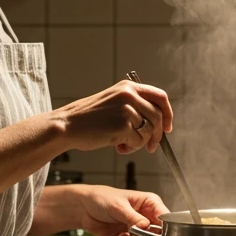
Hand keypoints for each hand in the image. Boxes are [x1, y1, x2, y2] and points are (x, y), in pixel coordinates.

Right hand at [57, 80, 172, 155]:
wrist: (67, 125)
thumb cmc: (88, 119)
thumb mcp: (113, 103)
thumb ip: (134, 107)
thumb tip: (158, 124)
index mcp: (128, 87)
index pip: (160, 97)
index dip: (168, 113)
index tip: (167, 127)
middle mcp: (130, 95)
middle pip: (158, 117)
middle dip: (157, 135)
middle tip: (150, 147)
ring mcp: (127, 109)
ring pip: (149, 131)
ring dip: (140, 143)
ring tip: (123, 144)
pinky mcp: (123, 125)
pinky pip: (138, 142)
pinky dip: (130, 148)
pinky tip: (117, 147)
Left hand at [73, 185, 168, 235]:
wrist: (85, 209)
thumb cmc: (102, 198)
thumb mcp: (118, 206)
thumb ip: (133, 217)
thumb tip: (146, 226)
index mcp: (151, 204)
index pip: (165, 220)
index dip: (162, 230)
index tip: (152, 235)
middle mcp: (148, 218)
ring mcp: (140, 231)